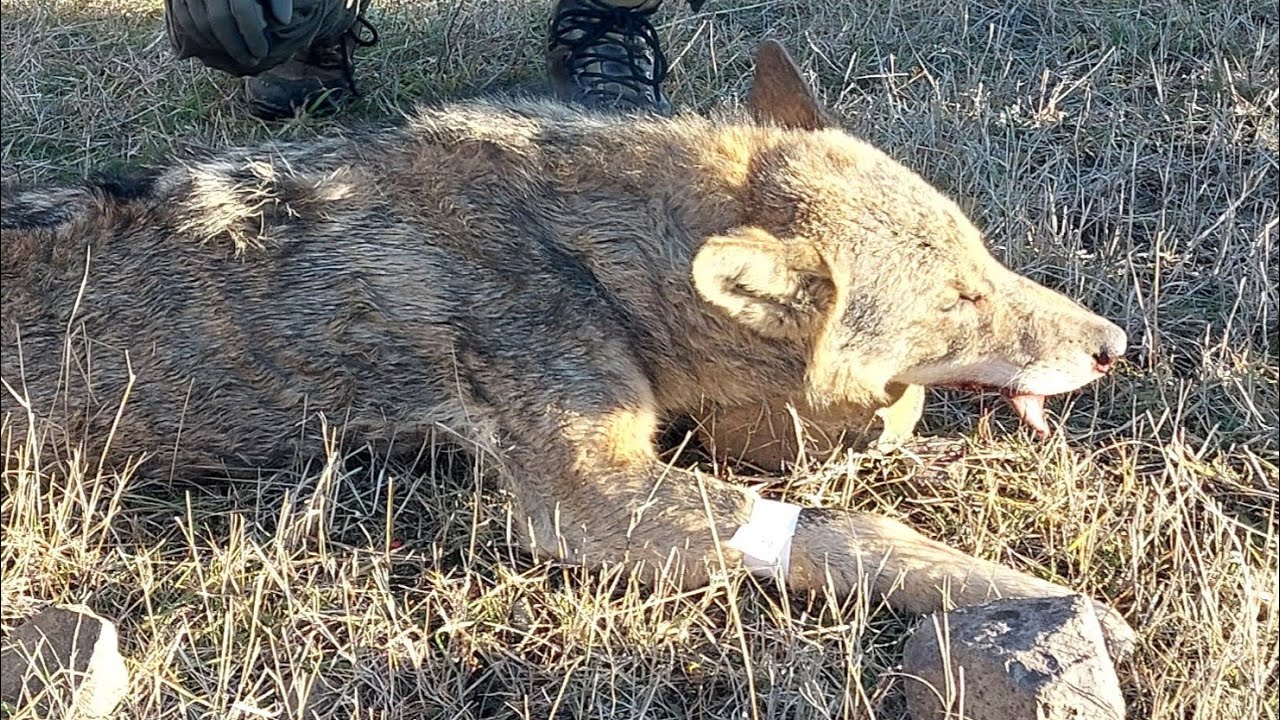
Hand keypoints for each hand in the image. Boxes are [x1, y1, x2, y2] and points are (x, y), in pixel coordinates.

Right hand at [169, 0, 294, 70]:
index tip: (262, 53)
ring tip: (235, 54)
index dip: (253, 36)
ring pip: (199, 23)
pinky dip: (198, 36)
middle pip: (219, 21)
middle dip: (236, 47)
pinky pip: (183, 18)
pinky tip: (214, 45)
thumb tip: (284, 21)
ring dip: (218, 46)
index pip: (242, 11)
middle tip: (250, 61)